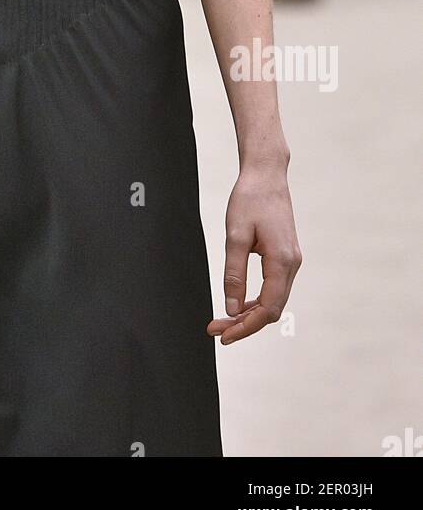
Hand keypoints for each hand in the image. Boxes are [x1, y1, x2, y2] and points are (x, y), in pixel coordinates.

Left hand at [208, 161, 301, 343]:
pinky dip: (256, 299)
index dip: (246, 327)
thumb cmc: (250, 199)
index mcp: (282, 261)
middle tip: (217, 330)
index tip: (224, 335)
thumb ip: (234, 273)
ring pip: (273, 300)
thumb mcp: (235, 235)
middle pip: (272, 309)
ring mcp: (291, 261)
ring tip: (223, 319)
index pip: (268, 309)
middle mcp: (292, 264)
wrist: (266, 174)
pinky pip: (273, 287)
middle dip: (245, 324)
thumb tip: (231, 307)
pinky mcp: (285, 255)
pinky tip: (238, 302)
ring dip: (249, 314)